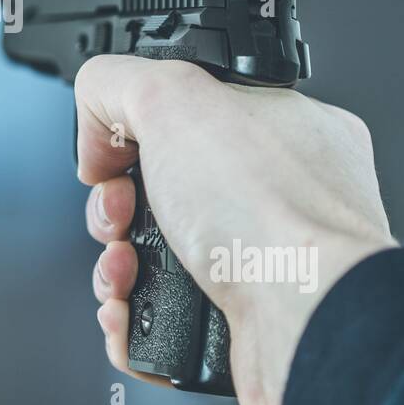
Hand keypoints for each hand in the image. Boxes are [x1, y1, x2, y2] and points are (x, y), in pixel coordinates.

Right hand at [76, 54, 395, 404]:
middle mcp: (278, 196)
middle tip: (121, 213)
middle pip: (158, 192)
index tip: (119, 152)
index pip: (185, 117)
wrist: (306, 322)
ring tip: (124, 268)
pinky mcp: (242, 322)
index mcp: (280, 128)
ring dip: (116, 266)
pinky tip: (129, 310)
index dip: (135, 135)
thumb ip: (118, 82)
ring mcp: (261, 263)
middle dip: (116, 208)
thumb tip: (97, 130)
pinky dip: (132, 319)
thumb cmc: (273, 216)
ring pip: (155, 259)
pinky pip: (164, 320)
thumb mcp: (172, 96)